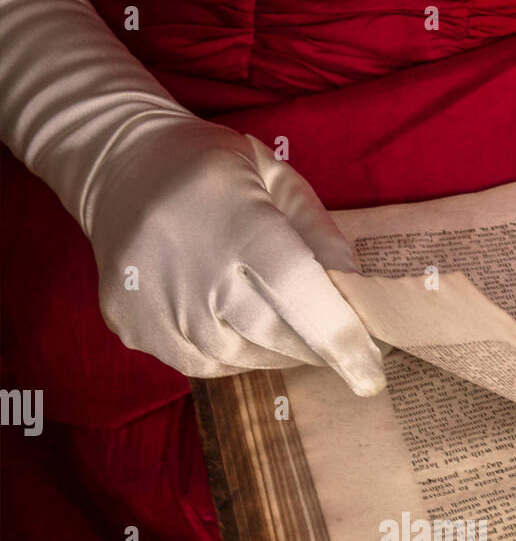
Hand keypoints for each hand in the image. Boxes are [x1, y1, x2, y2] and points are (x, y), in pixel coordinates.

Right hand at [89, 118, 384, 390]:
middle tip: (341, 349)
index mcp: (233, 217)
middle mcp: (189, 264)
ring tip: (284, 325)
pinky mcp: (134, 327)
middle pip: (271, 333)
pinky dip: (233, 355)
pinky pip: (202, 365)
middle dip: (315, 349)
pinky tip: (237, 324)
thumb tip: (358, 295)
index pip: (296, 287)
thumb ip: (321, 234)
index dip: (338, 334)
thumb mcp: (276, 178)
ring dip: (276, 351)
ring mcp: (155, 301)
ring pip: (239, 357)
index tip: (370, 373)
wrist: (120, 167)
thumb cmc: (213, 171)